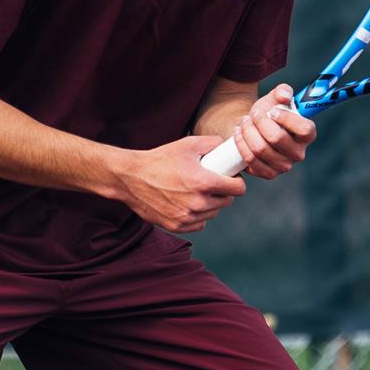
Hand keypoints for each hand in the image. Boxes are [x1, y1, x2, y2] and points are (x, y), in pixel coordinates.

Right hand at [112, 135, 246, 233]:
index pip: (238, 189)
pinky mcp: (177, 226)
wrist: (131, 178)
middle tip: (212, 183)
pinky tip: (188, 203)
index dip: (237, 182)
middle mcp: (197, 202)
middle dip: (223, 192)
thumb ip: (212, 143)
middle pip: (226, 202)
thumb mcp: (187, 144)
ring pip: (213, 213)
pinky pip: (199, 224)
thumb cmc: (159, 159)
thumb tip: (226, 146)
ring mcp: (187, 217)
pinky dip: (198, 216)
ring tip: (198, 192)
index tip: (231, 179)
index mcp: (203, 182)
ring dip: (211, 205)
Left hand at [229, 84, 316, 179]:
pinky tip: (239, 133)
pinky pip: (250, 160)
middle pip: (276, 138)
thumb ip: (283, 91)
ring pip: (260, 149)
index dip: (287, 119)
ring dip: (248, 132)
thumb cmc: (269, 112)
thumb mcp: (276, 98)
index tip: (273, 111)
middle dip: (260, 122)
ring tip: (245, 122)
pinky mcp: (268, 173)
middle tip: (254, 114)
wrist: (255, 128)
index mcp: (307, 135)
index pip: (305, 129)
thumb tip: (284, 95)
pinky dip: (241, 144)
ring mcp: (284, 166)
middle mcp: (298, 153)